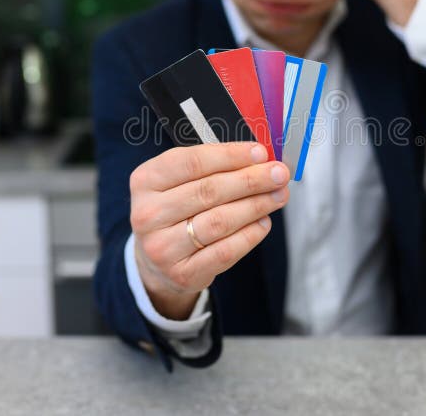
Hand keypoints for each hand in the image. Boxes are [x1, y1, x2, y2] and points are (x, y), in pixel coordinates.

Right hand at [129, 142, 289, 319]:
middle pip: (209, 191)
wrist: (157, 258)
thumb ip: (214, 166)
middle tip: (279, 174)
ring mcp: (162, 247)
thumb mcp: (181, 180)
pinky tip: (264, 222)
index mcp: (146, 180)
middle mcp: (148, 214)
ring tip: (278, 196)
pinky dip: (250, 234)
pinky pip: (225, 251)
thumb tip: (260, 158)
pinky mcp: (182, 273)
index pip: (192, 162)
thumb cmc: (177, 209)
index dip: (230, 156)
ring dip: (256, 206)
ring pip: (219, 221)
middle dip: (251, 180)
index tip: (260, 153)